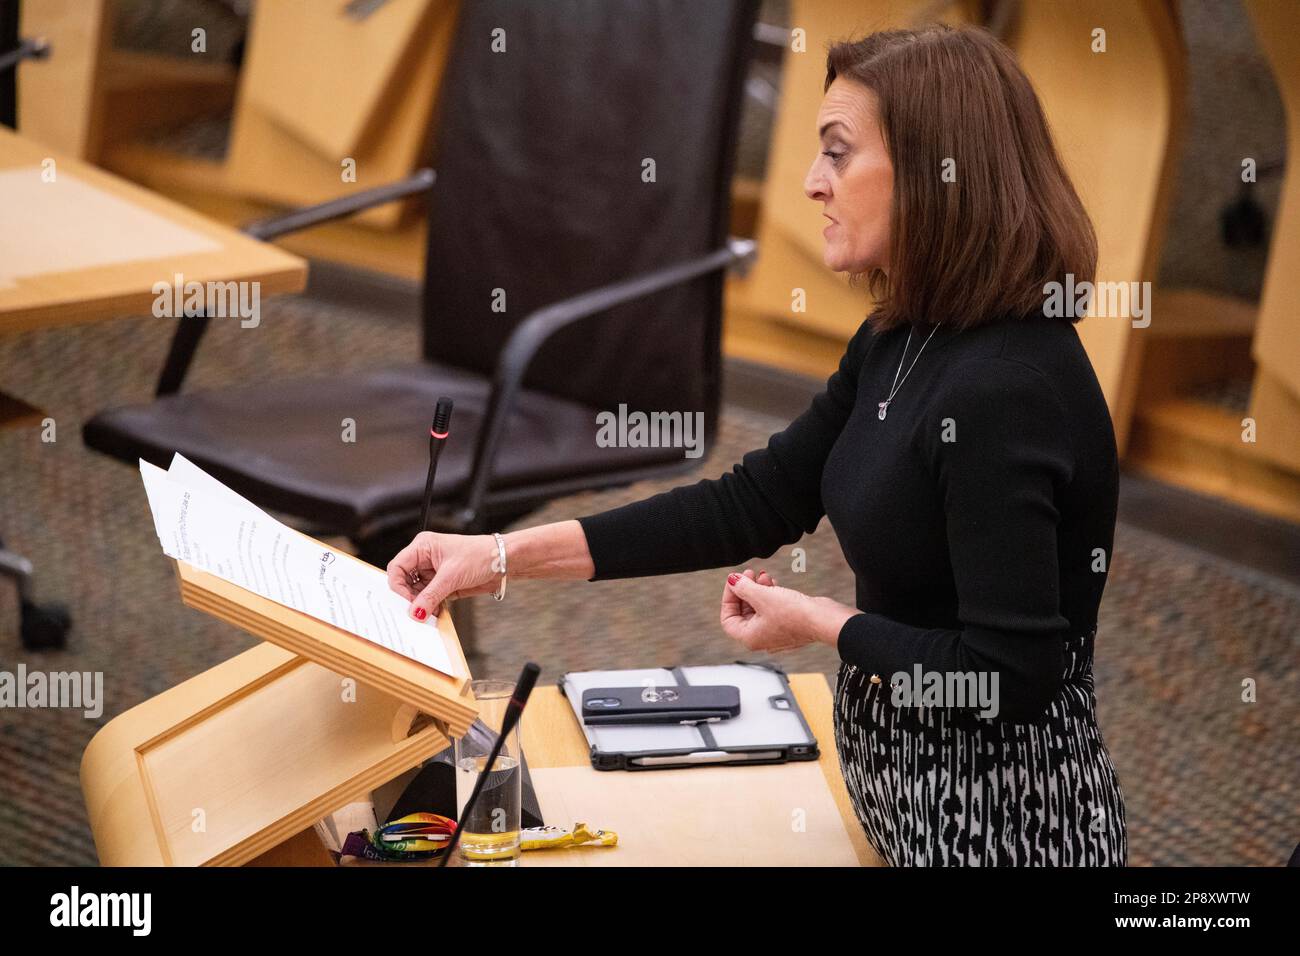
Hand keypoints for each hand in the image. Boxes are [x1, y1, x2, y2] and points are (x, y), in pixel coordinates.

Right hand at [386, 531, 500, 620]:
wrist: (504, 562)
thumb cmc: (481, 555)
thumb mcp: (452, 576)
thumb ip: (430, 595)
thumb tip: (415, 612)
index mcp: (422, 546)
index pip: (397, 567)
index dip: (398, 586)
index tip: (406, 602)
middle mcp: (424, 558)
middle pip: (404, 582)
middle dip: (410, 597)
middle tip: (417, 611)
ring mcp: (433, 572)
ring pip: (416, 592)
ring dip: (421, 604)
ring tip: (429, 613)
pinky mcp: (443, 584)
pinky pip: (429, 598)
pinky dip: (430, 607)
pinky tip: (436, 612)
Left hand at [720, 569, 858, 652]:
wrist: (824, 619)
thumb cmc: (795, 614)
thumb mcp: (762, 596)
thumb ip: (743, 587)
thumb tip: (732, 580)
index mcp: (750, 637)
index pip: (728, 619)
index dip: (728, 598)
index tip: (734, 582)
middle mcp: (761, 638)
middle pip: (743, 612)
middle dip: (745, 590)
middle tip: (748, 573)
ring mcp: (776, 632)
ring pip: (758, 609)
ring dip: (758, 590)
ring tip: (763, 575)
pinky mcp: (788, 625)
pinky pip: (772, 609)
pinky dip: (770, 595)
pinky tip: (773, 582)